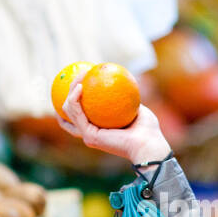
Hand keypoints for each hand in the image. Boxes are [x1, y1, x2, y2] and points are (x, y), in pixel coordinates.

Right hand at [56, 79, 170, 165]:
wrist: (149, 143)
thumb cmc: (147, 129)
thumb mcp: (136, 107)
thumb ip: (125, 97)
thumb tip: (119, 80)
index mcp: (99, 129)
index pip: (78, 114)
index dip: (74, 98)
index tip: (80, 80)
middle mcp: (90, 133)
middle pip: (70, 111)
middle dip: (69, 90)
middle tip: (80, 73)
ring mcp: (87, 135)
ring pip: (69, 110)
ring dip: (70, 90)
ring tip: (80, 75)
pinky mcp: (89, 135)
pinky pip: (76, 113)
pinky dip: (74, 99)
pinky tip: (80, 86)